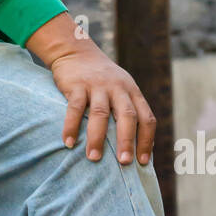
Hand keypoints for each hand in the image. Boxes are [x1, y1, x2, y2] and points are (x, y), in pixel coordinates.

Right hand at [25, 13, 155, 164]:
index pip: (146, 117)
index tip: (143, 162)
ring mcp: (97, 85)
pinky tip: (68, 142)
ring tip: (93, 158)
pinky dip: (71, 126)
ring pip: (100, 114)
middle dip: (127, 141)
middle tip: (124, 163)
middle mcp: (118, 87)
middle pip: (127, 116)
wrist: (76, 51)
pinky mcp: (76, 84)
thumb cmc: (101, 79)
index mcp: (132, 91)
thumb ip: (129, 110)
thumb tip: (139, 146)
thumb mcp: (121, 88)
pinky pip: (75, 108)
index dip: (146, 140)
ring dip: (97, 138)